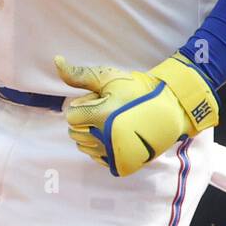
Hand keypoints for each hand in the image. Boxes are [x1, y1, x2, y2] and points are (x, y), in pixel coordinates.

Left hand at [53, 53, 218, 177]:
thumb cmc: (137, 90)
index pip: (71, 116)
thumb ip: (79, 75)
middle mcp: (106, 138)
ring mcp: (113, 153)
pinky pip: (96, 158)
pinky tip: (115, 136)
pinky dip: (101, 148)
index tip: (99, 102)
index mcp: (102, 116)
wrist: (168, 109)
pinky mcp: (120, 164)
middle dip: (84, 120)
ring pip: (83, 146)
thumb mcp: (109, 78)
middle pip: (74, 133)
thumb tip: (56, 61)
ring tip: (111, 123)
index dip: (83, 106)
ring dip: (91, 134)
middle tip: (106, 111)